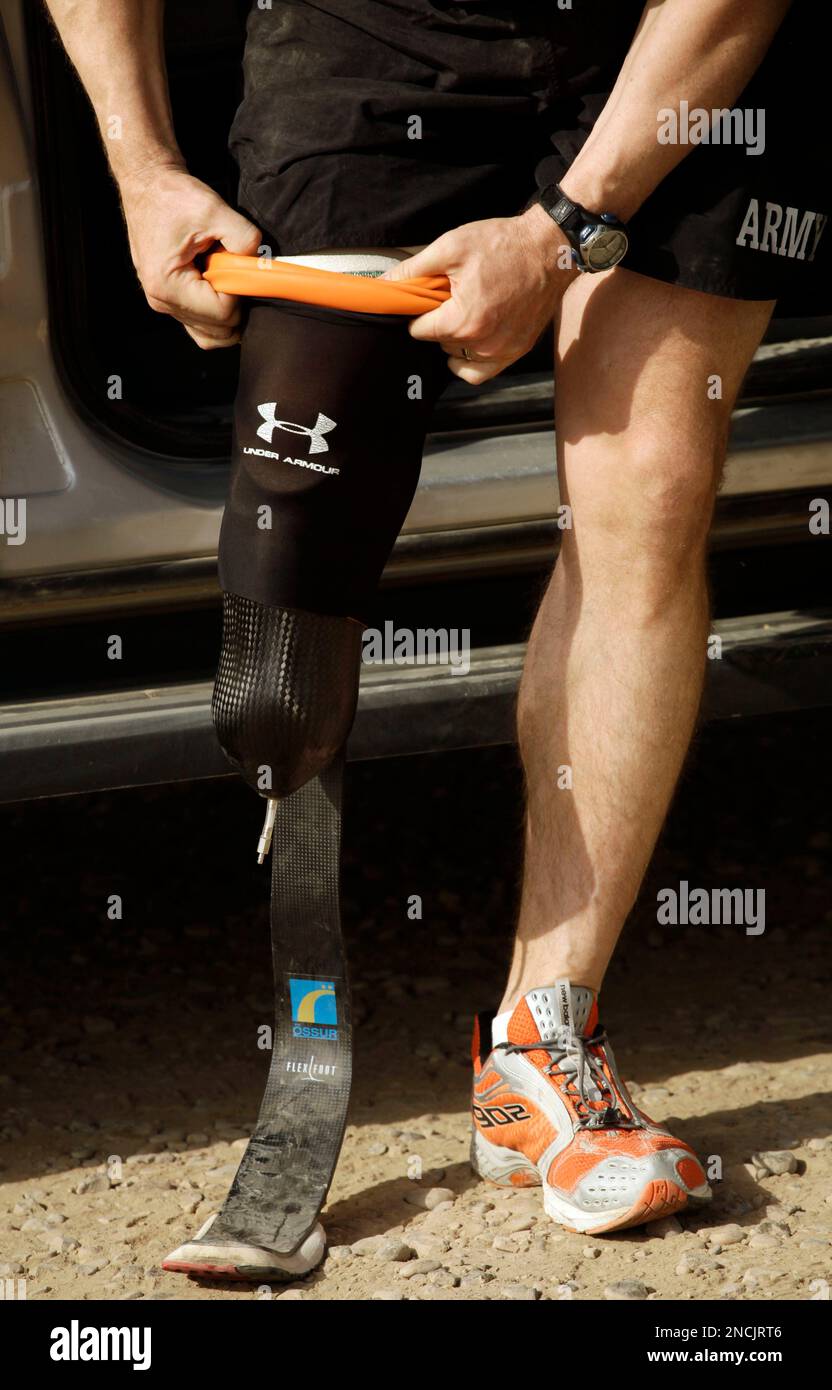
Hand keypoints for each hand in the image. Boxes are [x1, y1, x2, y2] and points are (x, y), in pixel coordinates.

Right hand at [118, 163, 261, 349]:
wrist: (147, 184)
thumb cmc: (173, 195)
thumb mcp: (213, 209)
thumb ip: (244, 238)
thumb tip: (260, 265)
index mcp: (168, 285)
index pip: (223, 313)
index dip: (241, 293)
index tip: (240, 266)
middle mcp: (162, 301)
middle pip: (218, 331)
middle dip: (235, 304)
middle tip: (232, 270)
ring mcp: (163, 303)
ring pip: (211, 335)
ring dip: (227, 310)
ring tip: (224, 276)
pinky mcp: (168, 300)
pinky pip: (200, 323)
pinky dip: (216, 311)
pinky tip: (218, 283)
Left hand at [379, 203, 577, 383]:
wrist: (550, 249)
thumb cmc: (503, 245)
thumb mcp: (451, 247)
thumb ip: (414, 269)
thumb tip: (385, 283)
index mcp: (462, 321)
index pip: (419, 330)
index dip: (417, 312)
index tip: (426, 298)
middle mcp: (482, 343)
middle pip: (439, 343)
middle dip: (438, 322)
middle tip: (450, 298)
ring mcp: (501, 351)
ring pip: (457, 358)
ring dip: (454, 340)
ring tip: (463, 313)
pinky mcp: (516, 351)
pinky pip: (481, 373)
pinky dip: (469, 362)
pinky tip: (468, 342)